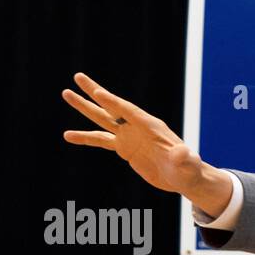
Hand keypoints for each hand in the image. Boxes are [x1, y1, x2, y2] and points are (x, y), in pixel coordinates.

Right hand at [61, 72, 229, 213]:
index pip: (130, 111)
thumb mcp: (187, 164)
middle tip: (78, 76)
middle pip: (112, 106)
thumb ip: (183, 158)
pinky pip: (101, 140)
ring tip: (66, 93)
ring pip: (103, 119)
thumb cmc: (189, 170)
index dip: (114, 102)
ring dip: (85, 107)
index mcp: (152, 126)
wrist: (184, 178)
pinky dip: (85, 137)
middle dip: (95, 92)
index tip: (98, 92)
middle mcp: (138, 127)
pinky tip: (68, 135)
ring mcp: (129, 136)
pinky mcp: (125, 148)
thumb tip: (182, 153)